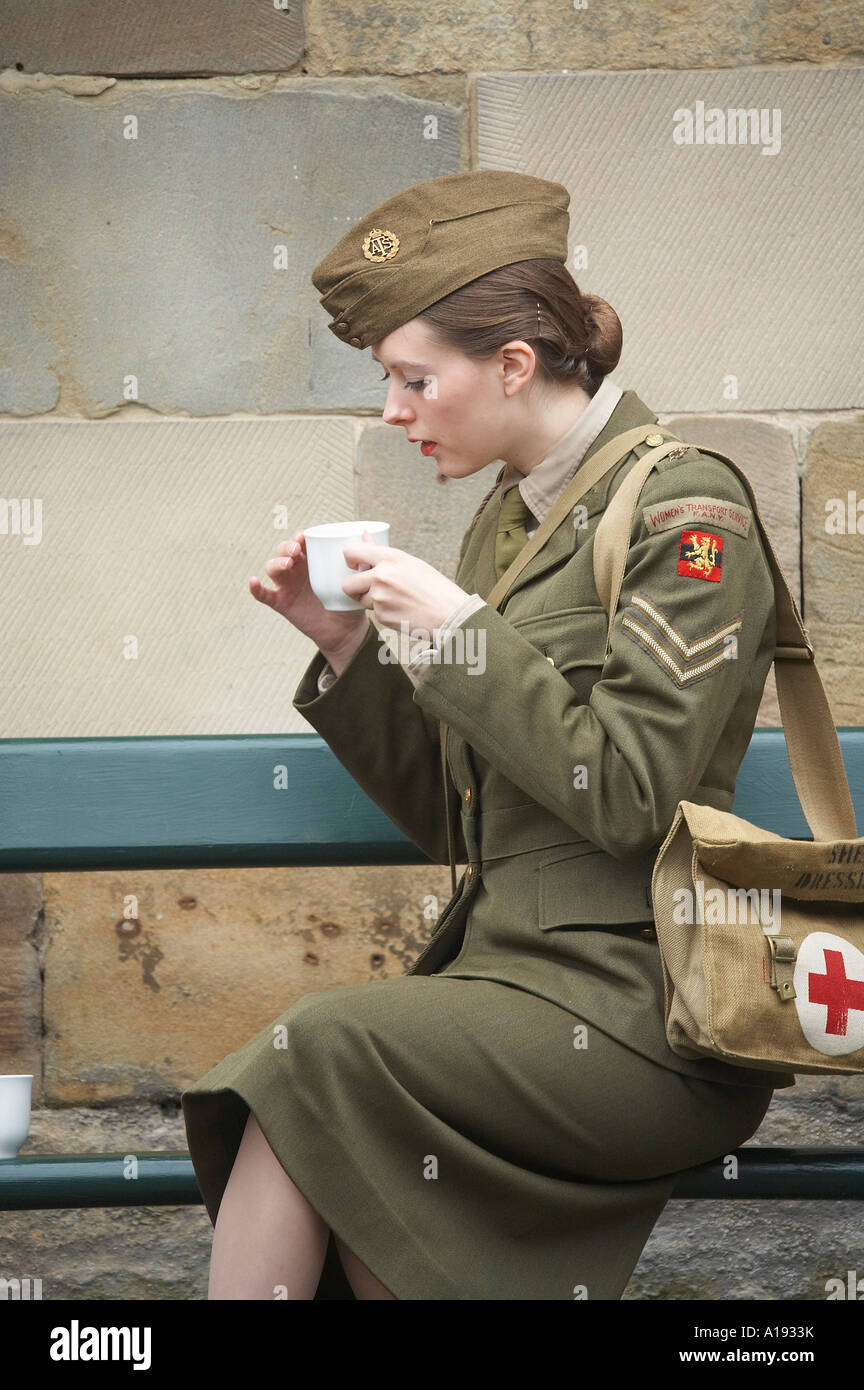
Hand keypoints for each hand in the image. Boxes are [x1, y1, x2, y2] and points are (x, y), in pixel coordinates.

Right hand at [249, 530, 366, 655]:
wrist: (346, 631)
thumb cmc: (350, 602)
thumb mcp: (359, 579)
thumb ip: (363, 557)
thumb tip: (365, 532)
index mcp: (313, 561)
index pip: (300, 543)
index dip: (298, 537)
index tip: (303, 537)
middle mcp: (298, 571)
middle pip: (283, 552)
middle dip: (286, 547)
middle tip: (297, 550)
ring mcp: (288, 586)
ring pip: (272, 568)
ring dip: (276, 562)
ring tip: (287, 564)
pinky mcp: (282, 603)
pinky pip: (264, 595)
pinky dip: (256, 588)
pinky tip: (253, 581)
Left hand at [341, 531, 470, 636]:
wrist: (449, 614)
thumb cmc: (433, 586)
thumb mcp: (409, 562)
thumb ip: (381, 551)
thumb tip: (364, 535)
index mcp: (390, 558)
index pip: (351, 551)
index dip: (349, 558)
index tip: (354, 563)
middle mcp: (381, 577)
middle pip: (347, 583)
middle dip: (354, 586)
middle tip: (367, 586)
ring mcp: (380, 599)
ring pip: (361, 600)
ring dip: (372, 600)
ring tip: (396, 598)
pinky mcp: (383, 617)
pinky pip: (374, 613)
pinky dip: (384, 612)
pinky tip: (402, 609)